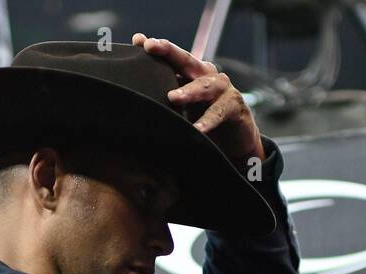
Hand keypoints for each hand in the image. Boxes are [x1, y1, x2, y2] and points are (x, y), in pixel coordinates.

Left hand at [132, 33, 264, 167]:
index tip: (137, 40)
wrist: (232, 140)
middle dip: (168, 51)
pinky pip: (218, 112)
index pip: (171, 56)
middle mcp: (205, 74)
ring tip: (173, 97)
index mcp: (190, 72)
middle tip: (151, 47)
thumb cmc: (200, 121)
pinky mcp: (234, 106)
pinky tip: (197, 129)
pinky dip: (207, 121)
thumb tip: (130, 100)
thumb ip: (161, 99)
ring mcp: (222, 88)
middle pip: (186, 59)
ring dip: (188, 91)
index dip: (156, 47)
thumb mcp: (178, 109)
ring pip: (204, 86)